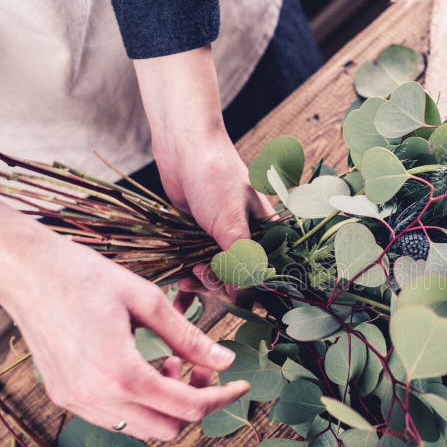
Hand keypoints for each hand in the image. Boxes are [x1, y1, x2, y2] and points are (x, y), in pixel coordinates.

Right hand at [0, 233, 249, 440]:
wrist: (26, 271)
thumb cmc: (87, 276)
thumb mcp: (147, 300)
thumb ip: (189, 336)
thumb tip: (226, 361)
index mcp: (122, 373)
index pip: (188, 407)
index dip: (222, 398)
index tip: (241, 384)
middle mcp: (96, 397)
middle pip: (167, 429)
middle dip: (194, 403)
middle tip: (201, 367)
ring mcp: (76, 401)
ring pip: (140, 428)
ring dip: (165, 404)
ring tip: (169, 362)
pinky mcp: (64, 396)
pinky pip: (114, 418)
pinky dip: (139, 402)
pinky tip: (142, 368)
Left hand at [132, 46, 273, 294]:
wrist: (183, 147)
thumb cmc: (215, 176)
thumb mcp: (230, 222)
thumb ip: (239, 260)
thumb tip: (242, 296)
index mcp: (267, 233)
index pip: (266, 274)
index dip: (248, 289)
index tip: (226, 289)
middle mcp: (249, 238)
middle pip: (240, 279)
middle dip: (218, 285)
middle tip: (199, 276)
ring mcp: (224, 238)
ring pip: (217, 276)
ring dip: (201, 285)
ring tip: (184, 281)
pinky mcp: (201, 237)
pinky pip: (199, 267)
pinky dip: (190, 283)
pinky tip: (179, 300)